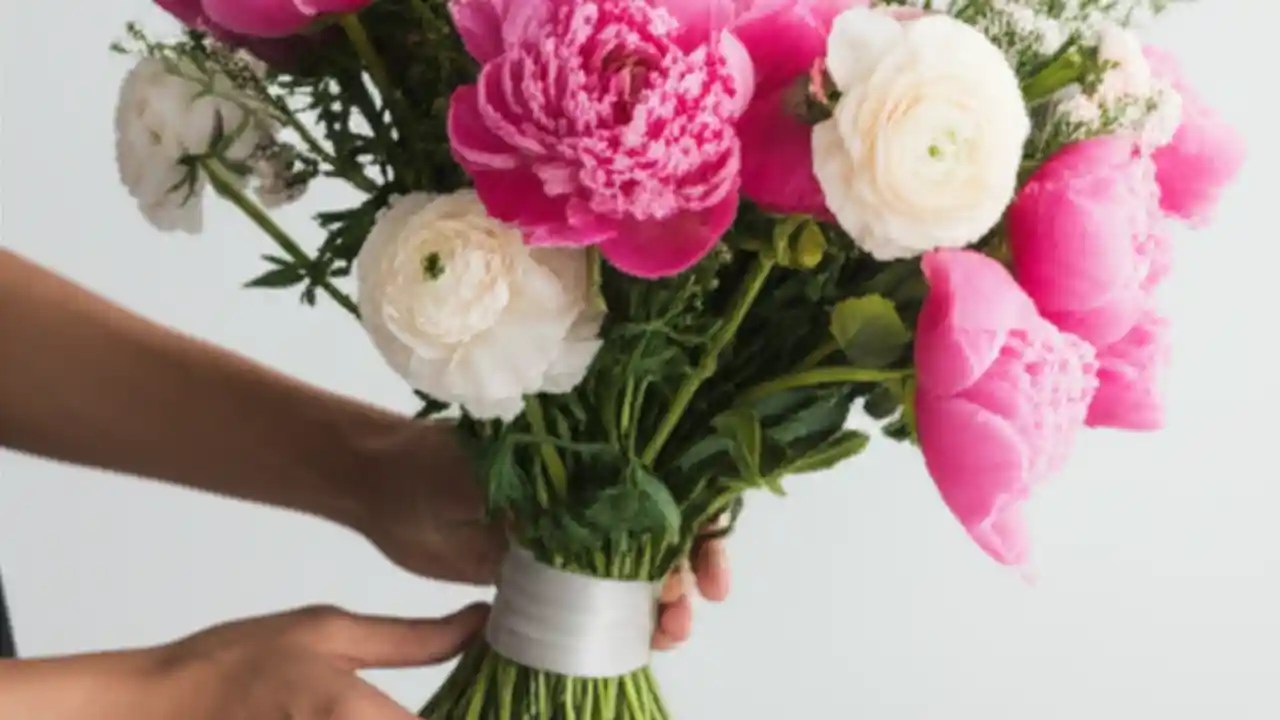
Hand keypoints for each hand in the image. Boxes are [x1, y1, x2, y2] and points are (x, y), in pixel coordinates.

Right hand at [0, 604, 486, 719]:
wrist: (151, 710)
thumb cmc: (236, 662)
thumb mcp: (327, 631)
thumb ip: (412, 639)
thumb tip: (482, 621)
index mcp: (354, 712)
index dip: (498, 717)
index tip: (534, 706)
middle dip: (470, 716)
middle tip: (506, 701)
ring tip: (465, 704)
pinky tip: (397, 718)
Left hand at [349, 421, 730, 649]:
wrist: (378, 489)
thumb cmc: (434, 462)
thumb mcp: (498, 477)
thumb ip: (546, 508)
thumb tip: (602, 547)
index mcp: (592, 461)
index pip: (668, 489)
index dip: (701, 529)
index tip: (709, 574)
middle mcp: (589, 499)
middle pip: (662, 537)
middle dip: (686, 578)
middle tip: (681, 618)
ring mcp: (566, 539)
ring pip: (632, 576)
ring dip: (658, 608)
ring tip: (665, 637)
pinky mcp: (539, 576)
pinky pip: (588, 604)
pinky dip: (612, 625)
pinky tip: (629, 645)